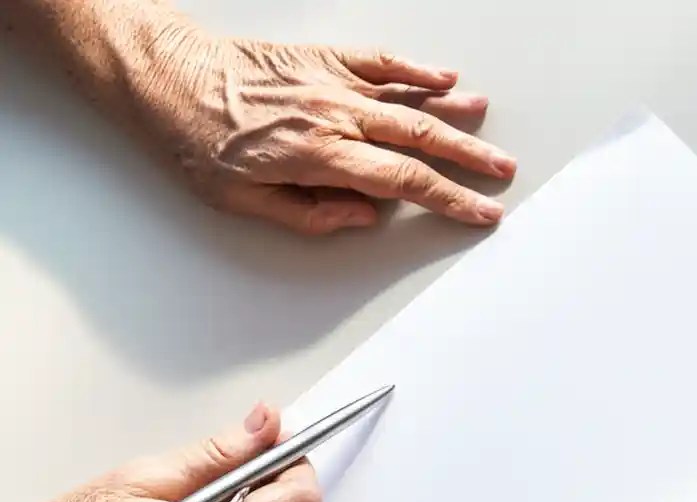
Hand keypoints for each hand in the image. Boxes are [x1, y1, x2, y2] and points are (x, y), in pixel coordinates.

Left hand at [130, 24, 515, 233]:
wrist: (166, 76)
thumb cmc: (195, 139)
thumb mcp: (241, 201)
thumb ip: (309, 215)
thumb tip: (361, 217)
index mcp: (319, 155)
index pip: (403, 181)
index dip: (449, 199)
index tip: (480, 211)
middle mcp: (334, 115)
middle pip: (420, 137)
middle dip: (468, 158)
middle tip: (502, 172)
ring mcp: (332, 82)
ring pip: (408, 98)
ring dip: (454, 112)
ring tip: (487, 122)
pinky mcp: (322, 60)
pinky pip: (380, 61)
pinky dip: (415, 69)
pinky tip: (442, 75)